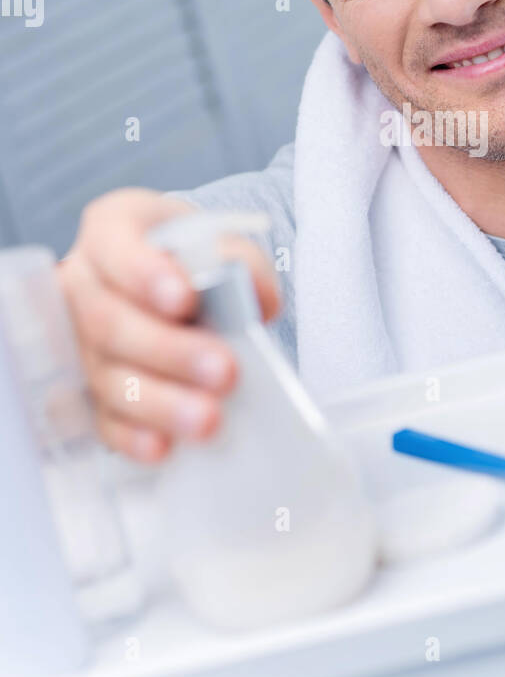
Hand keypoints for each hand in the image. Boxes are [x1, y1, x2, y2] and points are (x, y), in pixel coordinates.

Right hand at [58, 188, 279, 462]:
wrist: (176, 280)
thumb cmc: (194, 257)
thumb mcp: (222, 243)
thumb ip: (243, 264)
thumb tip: (257, 301)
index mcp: (110, 231)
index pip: (118, 250)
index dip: (147, 276)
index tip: (184, 299)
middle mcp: (80, 284)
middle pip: (109, 322)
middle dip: (169, 351)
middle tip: (224, 371)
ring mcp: (76, 341)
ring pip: (106, 376)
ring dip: (158, 401)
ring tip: (208, 419)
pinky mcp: (84, 389)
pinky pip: (99, 417)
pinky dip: (132, 435)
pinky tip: (163, 446)